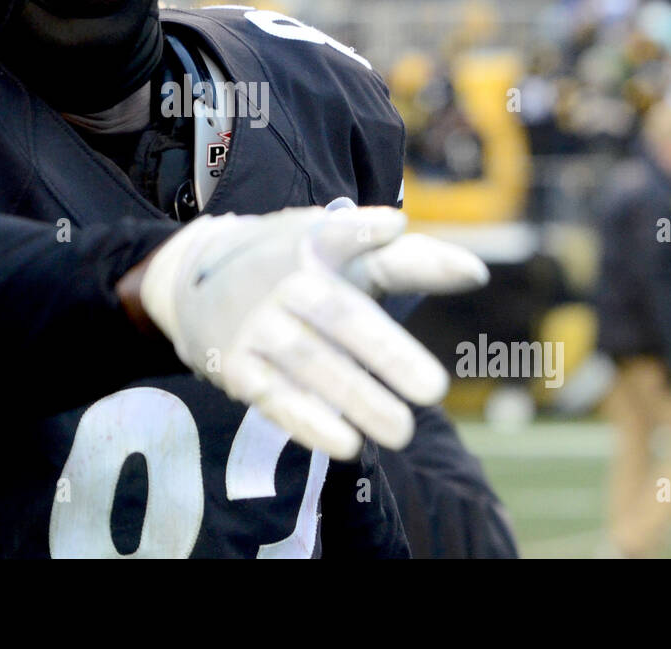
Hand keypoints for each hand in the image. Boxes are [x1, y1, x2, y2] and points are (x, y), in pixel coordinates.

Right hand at [136, 205, 487, 458]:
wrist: (193, 279)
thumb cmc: (293, 265)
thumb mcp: (342, 252)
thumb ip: (410, 262)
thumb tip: (477, 273)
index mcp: (314, 244)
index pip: (341, 234)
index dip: (364, 231)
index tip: (394, 227)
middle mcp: (283, 282)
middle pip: (337, 315)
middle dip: (384, 353)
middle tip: (434, 390)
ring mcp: (256, 325)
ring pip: (309, 363)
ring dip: (354, 399)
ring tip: (402, 431)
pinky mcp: (235, 365)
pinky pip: (273, 396)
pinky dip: (307, 421)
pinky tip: (346, 445)